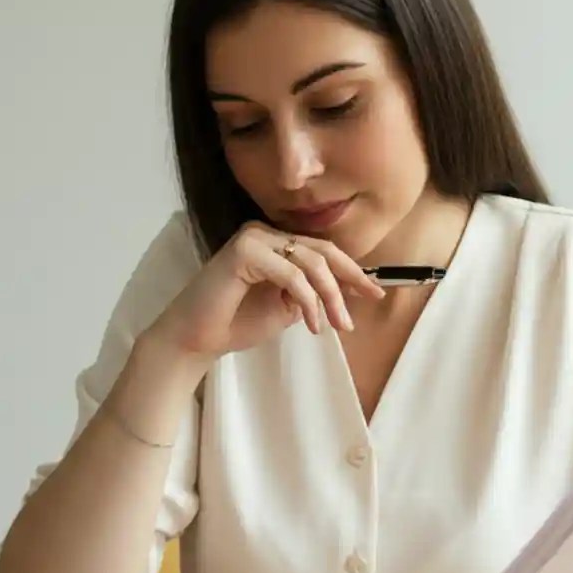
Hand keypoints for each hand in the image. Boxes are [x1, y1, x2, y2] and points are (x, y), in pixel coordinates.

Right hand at [149, 220, 385, 357]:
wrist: (196, 339)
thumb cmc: (236, 323)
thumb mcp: (286, 308)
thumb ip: (311, 294)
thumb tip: (351, 290)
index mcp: (272, 241)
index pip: (321, 249)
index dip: (352, 270)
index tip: (375, 292)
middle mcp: (263, 232)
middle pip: (322, 250)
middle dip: (350, 279)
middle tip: (368, 305)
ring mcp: (252, 237)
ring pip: (310, 262)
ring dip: (331, 296)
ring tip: (338, 325)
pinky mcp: (243, 251)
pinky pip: (291, 274)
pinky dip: (307, 300)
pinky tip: (311, 323)